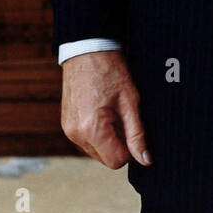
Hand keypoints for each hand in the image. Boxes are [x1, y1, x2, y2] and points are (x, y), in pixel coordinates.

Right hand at [60, 50, 150, 169]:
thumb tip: (146, 160)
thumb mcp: (130, 101)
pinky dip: (97, 133)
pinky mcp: (67, 125)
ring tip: (111, 111)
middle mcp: (76, 134)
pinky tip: (102, 111)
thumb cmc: (110, 71)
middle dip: (119, 144)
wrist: (87, 51)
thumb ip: (138, 134)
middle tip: (123, 116)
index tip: (133, 129)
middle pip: (106, 158)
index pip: (117, 161)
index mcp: (92, 129)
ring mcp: (69, 131)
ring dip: (108, 139)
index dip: (131, 149)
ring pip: (96, 151)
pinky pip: (87, 141)